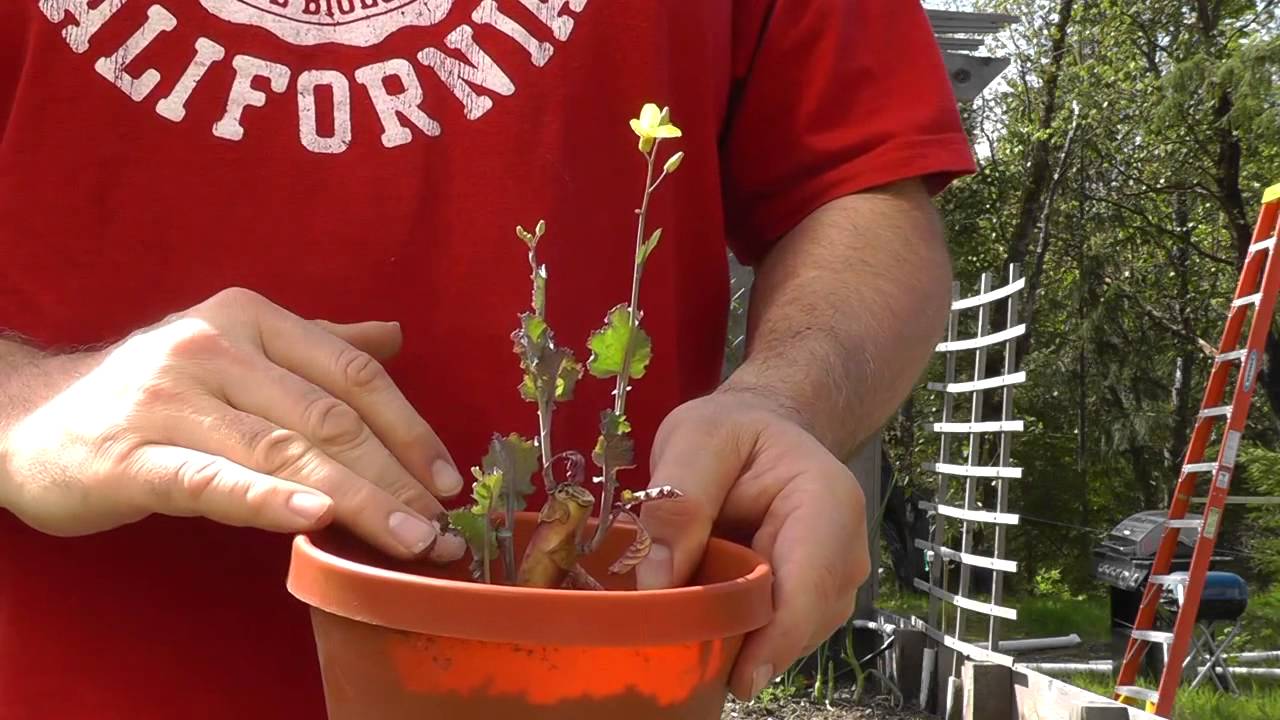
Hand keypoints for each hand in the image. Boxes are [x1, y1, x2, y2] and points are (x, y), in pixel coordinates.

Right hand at [0, 287, 465, 561]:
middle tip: (441, 529)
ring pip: (284, 451)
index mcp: (251, 319)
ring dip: (357, 500)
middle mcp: (214, 347)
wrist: (30, 416)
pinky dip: (268, 497)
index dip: (409, 430)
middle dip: (395, 477)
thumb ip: (316, 344)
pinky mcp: (131, 455)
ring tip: (408, 540)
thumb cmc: (153, 389)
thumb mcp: (235, 347)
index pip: (352, 375)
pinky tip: (314, 518)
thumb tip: (393, 337)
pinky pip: (213, 479)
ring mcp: (170, 399)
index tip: (448, 480)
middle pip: (328, 418)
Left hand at [635, 389, 868, 699]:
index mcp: (828, 504)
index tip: (737, 677)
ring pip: (784, 636)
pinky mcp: (802, 603)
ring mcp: (827, 584)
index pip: (811, 586)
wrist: (755, 430)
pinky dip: (733, 633)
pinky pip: (769, 633)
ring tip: (681, 624)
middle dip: (743, 640)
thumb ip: (679, 501)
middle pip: (800, 621)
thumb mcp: (695, 440)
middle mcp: (842, 552)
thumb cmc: (731, 430)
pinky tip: (699, 618)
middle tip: (676, 646)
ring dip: (734, 638)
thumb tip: (658, 584)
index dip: (775, 637)